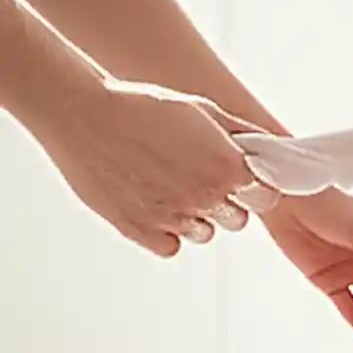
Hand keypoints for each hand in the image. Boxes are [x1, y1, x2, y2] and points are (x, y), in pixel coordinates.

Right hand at [27, 79, 257, 256]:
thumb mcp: (201, 109)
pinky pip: (171, 246)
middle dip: (227, 204)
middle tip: (200, 180)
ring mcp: (173, 217)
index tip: (240, 179)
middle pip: (238, 220)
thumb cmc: (142, 105)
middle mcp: (206, 196)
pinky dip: (165, 233)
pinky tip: (152, 205)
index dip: (255, 189)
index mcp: (227, 167)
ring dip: (195, 218)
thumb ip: (241, 133)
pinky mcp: (141, 231)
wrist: (82, 112)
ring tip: (170, 188)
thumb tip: (271, 147)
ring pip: (204, 235)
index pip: (266, 198)